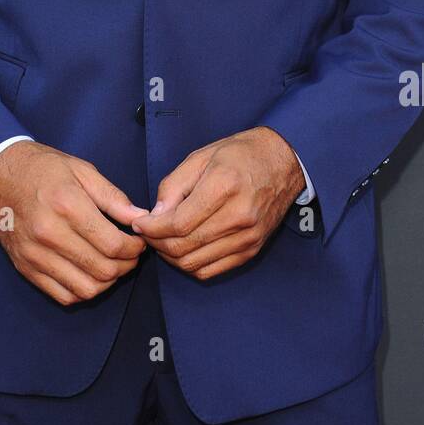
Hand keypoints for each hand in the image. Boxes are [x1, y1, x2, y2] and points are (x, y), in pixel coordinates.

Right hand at [0, 141, 149, 304]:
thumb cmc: (43, 168)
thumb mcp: (82, 170)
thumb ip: (113, 197)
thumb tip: (140, 219)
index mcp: (67, 205)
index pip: (113, 245)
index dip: (135, 248)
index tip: (139, 241)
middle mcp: (49, 233)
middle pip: (102, 269)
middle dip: (126, 266)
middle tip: (131, 254)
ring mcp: (34, 254)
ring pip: (85, 289)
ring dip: (107, 282)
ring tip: (113, 265)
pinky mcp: (25, 267)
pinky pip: (62, 295)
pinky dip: (83, 291)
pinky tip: (89, 273)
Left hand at [130, 127, 304, 279]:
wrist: (284, 162)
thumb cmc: (240, 154)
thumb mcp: (201, 156)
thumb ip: (174, 186)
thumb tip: (154, 216)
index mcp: (224, 186)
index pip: (177, 224)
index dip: (151, 229)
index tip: (139, 223)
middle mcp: (239, 216)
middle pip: (184, 247)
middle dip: (157, 244)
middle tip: (147, 233)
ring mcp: (248, 237)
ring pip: (195, 263)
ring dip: (171, 257)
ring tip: (162, 241)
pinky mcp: (252, 250)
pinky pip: (212, 270)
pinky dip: (191, 265)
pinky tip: (183, 249)